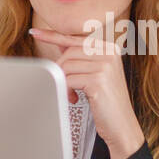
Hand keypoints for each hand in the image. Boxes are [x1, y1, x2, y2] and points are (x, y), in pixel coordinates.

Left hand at [28, 27, 144, 158]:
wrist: (122, 125)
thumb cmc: (107, 102)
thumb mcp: (97, 74)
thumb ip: (81, 57)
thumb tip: (59, 42)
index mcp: (110, 48)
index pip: (76, 38)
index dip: (53, 35)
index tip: (35, 32)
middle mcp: (110, 53)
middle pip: (69, 52)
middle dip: (60, 69)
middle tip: (65, 86)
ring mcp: (105, 66)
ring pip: (66, 66)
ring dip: (63, 82)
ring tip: (72, 94)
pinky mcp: (98, 81)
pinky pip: (69, 79)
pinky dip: (66, 91)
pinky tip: (75, 99)